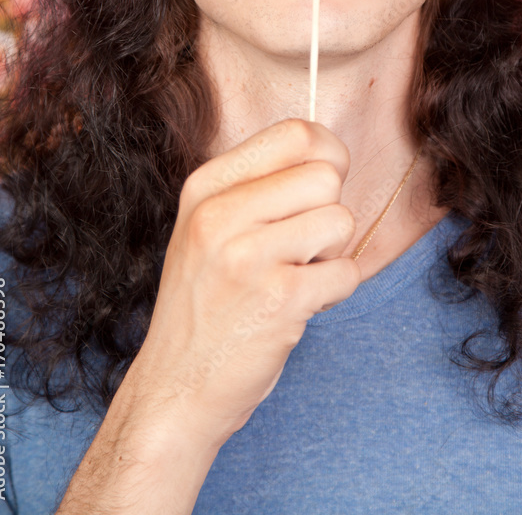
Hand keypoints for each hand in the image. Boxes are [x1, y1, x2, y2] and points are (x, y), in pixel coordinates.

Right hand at [130, 118, 360, 444]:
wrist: (174, 388)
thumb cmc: (205, 302)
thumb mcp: (207, 227)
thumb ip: (257, 185)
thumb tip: (329, 154)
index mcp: (205, 186)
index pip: (295, 133)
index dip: (327, 155)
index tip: (320, 187)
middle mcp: (219, 214)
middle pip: (326, 175)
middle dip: (328, 210)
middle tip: (302, 246)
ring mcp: (246, 256)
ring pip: (341, 221)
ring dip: (331, 255)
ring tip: (294, 276)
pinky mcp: (278, 300)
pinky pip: (347, 272)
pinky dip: (334, 293)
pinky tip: (297, 306)